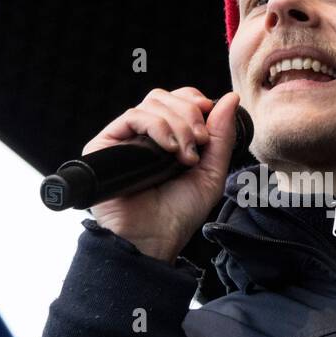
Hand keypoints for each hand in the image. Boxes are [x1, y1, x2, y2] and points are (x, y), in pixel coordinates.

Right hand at [83, 87, 241, 262]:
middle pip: (165, 97)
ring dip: (177, 124)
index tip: (208, 114)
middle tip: (199, 143)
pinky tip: (170, 149)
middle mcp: (144, 136)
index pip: (177, 100)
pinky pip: (132, 116)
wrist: (153, 239)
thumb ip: (222, 136)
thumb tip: (230, 98)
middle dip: (189, 114)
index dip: (193, 100)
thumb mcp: (211, 173)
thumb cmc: (178, 214)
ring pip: (151, 104)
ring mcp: (125, 139)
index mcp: (168, 138)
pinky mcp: (105, 144)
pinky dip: (158, 127)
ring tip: (185, 155)